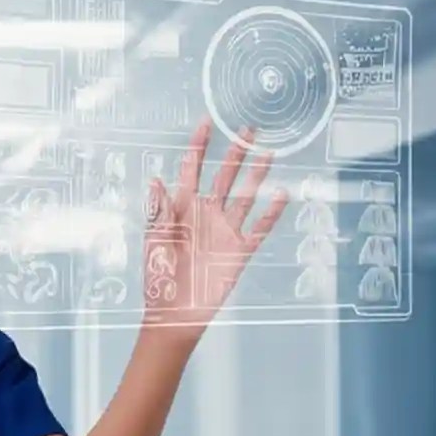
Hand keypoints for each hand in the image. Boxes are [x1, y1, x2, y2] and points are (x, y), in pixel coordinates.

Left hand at [142, 118, 288, 339]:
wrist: (173, 313)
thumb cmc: (158, 279)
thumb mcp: (154, 243)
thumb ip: (159, 212)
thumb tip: (157, 180)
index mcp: (183, 209)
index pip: (192, 170)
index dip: (198, 146)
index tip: (207, 122)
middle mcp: (206, 215)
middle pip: (224, 176)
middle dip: (235, 152)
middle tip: (248, 129)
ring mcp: (225, 231)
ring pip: (245, 196)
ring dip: (256, 175)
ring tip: (269, 152)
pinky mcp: (239, 251)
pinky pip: (259, 228)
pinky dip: (271, 212)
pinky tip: (282, 194)